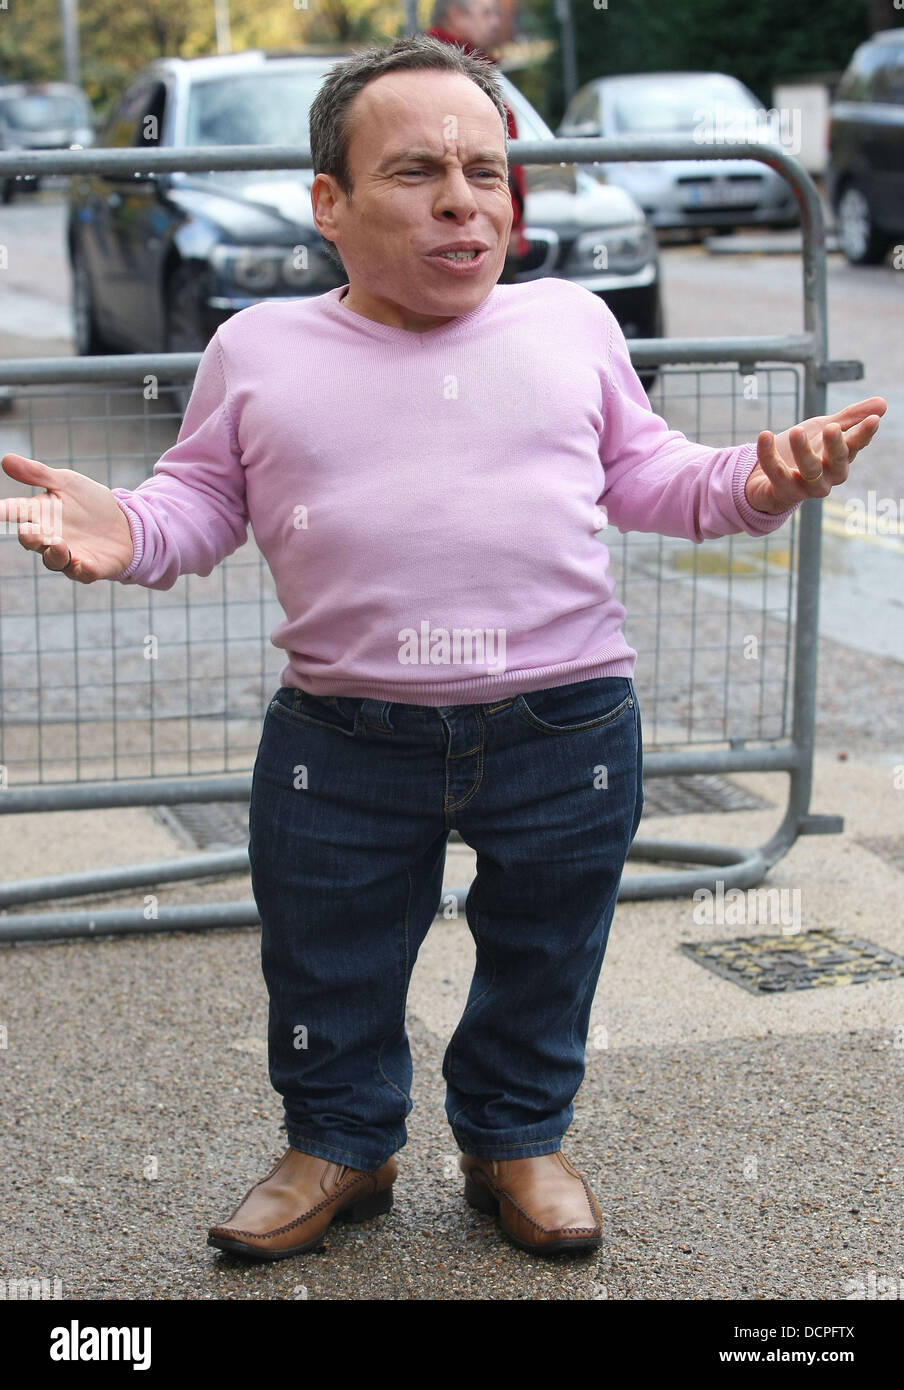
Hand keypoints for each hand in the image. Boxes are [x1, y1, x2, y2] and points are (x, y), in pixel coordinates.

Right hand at [0, 453, 133, 581]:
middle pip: (32, 541)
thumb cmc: (89, 503)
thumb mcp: (66, 483)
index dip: (4, 511)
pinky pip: (82, 573)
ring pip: (54, 560)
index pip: (17, 512)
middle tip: (26, 530)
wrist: (125, 523)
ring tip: (58, 543)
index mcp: (40, 515)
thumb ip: (38, 474)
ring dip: (54, 553)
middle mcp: (49, 538)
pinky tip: (84, 563)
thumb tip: (5, 459)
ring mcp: (69, 555)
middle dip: (29, 537)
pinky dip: (82, 569)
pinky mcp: (90, 568)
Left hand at [744, 396, 886, 514]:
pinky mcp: (782, 492)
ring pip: (809, 471)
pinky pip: (776, 474)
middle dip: (836, 445)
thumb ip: (850, 418)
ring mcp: (806, 487)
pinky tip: (765, 434)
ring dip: (803, 450)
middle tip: (831, 427)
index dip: (864, 434)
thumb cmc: (803, 450)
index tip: (873, 420)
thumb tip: (883, 403)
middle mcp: (828, 476)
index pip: (856, 445)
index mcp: (840, 458)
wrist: (766, 477)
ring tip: (797, 430)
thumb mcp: (824, 429)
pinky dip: (768, 454)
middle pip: (837, 462)